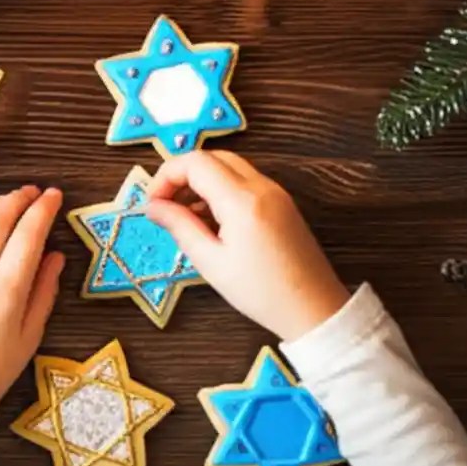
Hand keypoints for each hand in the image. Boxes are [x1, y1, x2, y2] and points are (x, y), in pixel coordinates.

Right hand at [146, 151, 349, 341]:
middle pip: (213, 157)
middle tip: (165, 205)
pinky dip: (222, 189)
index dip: (166, 176)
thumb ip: (180, 226)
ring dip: (202, 181)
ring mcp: (276, 192)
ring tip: (185, 216)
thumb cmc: (260, 292)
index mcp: (242, 200)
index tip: (153, 203)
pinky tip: (211, 219)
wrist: (313, 308)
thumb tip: (153, 206)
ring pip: (230, 166)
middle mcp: (261, 186)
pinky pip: (245, 181)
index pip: (195, 162)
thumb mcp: (211, 262)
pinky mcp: (282, 202)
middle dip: (183, 174)